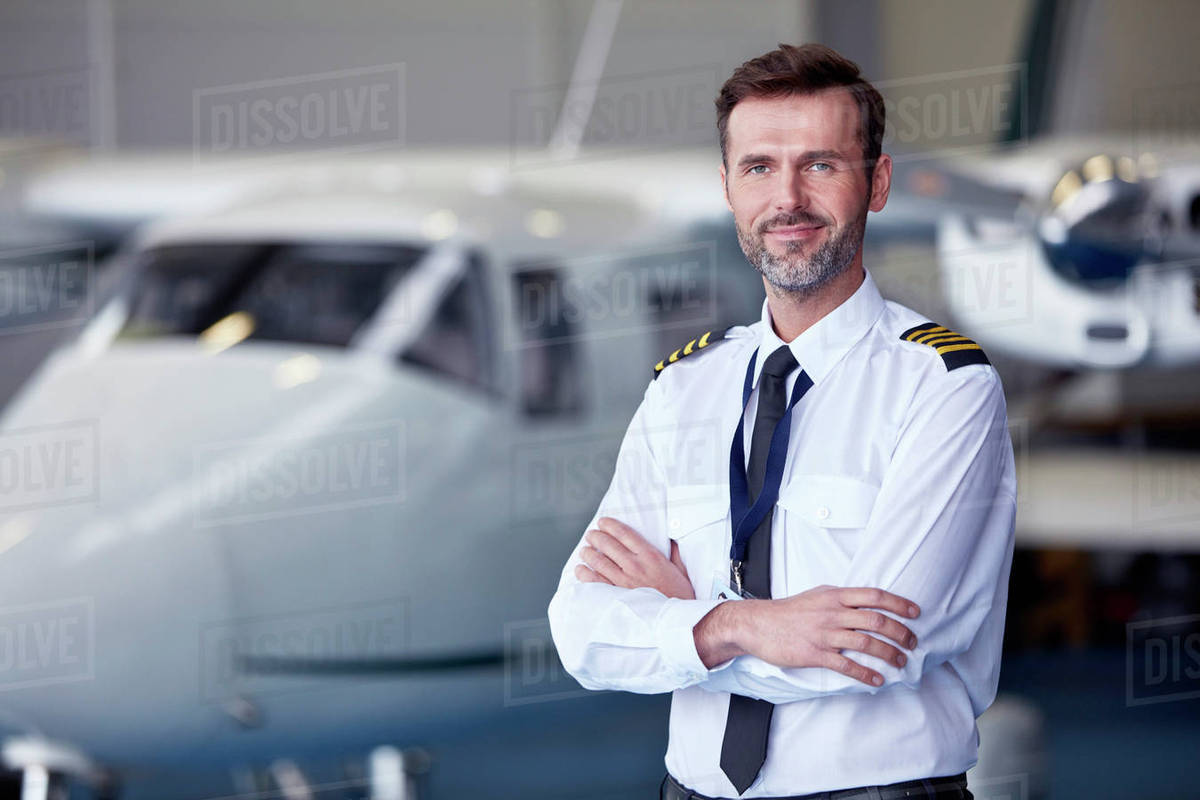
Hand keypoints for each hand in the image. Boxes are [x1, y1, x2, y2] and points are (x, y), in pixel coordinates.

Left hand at [574, 517, 694, 599]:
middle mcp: (635, 566)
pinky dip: (584, 574)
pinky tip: (580, 570)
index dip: (610, 525)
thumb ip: (674, 554)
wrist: (675, 622)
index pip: (624, 533)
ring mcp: (623, 582)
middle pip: (608, 545)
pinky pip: (594, 582)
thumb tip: (671, 542)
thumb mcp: (681, 571)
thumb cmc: (680, 597)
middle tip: (590, 535)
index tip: (602, 522)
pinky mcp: (616, 597)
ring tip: (584, 551)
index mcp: (650, 556)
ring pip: (598, 561)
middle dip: (596, 537)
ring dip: (588, 553)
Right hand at [696, 585, 919, 684]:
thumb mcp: (817, 595)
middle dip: (900, 632)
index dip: (899, 604)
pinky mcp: (815, 654)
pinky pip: (846, 665)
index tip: (915, 613)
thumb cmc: (789, 611)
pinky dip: (865, 674)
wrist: (757, 624)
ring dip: (888, 654)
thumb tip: (867, 602)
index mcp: (834, 595)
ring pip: (866, 643)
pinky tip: (877, 681)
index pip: (874, 596)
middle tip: (912, 642)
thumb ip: (841, 598)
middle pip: (876, 620)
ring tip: (901, 662)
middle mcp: (832, 612)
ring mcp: (824, 634)